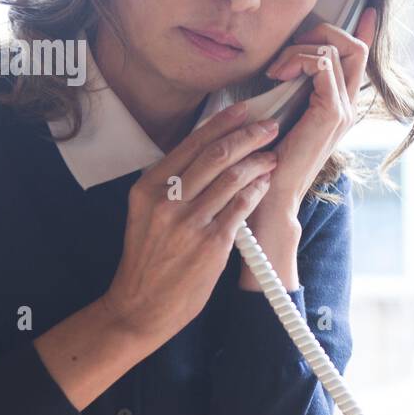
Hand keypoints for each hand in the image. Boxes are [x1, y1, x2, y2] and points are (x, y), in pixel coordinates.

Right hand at [101, 102, 281, 346]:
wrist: (140, 305)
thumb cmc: (148, 259)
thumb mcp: (145, 213)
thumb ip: (169, 185)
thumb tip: (206, 152)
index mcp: (147, 188)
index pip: (191, 143)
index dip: (222, 123)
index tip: (244, 109)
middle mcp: (166, 201)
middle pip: (216, 154)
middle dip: (249, 135)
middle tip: (269, 126)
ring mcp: (189, 222)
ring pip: (233, 177)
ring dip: (259, 161)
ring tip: (273, 155)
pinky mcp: (211, 243)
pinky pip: (241, 206)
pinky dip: (257, 189)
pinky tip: (266, 182)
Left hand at [253, 6, 376, 218]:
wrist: (274, 191)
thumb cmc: (270, 157)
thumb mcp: (283, 114)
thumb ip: (292, 90)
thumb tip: (282, 66)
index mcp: (340, 104)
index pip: (361, 59)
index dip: (367, 32)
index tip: (369, 12)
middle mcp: (348, 104)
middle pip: (354, 45)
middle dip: (321, 31)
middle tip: (289, 49)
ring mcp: (343, 108)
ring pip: (335, 48)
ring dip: (299, 49)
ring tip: (276, 70)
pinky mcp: (332, 111)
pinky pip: (323, 63)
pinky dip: (298, 60)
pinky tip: (278, 76)